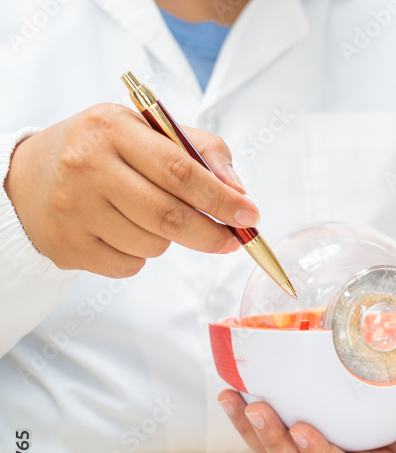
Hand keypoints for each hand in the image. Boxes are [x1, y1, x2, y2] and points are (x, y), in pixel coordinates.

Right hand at [3, 103, 258, 277]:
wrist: (28, 177)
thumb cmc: (103, 151)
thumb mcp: (145, 130)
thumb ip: (199, 151)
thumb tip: (237, 190)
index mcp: (111, 128)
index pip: (180, 170)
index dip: (221, 198)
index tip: (250, 215)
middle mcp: (87, 166)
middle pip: (170, 216)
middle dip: (212, 233)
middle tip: (233, 239)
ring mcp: (73, 209)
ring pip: (154, 244)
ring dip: (169, 240)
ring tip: (149, 217)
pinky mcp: (67, 245)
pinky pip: (130, 265)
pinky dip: (141, 255)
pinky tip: (122, 232)